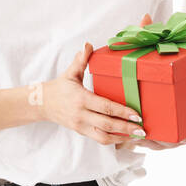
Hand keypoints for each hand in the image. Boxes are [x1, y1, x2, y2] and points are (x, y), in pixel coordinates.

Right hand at [45, 12, 153, 146]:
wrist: (43, 104)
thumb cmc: (60, 87)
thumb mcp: (70, 73)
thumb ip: (81, 60)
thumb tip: (87, 45)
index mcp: (81, 99)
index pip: (105, 107)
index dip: (122, 111)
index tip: (136, 114)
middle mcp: (81, 114)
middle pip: (107, 124)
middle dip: (126, 127)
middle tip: (142, 129)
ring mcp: (81, 125)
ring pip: (103, 136)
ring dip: (121, 137)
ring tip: (136, 136)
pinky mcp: (81, 132)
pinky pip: (99, 139)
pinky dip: (113, 140)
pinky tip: (125, 138)